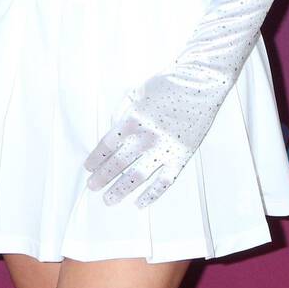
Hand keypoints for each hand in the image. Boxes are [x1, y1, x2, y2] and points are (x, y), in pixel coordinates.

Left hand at [84, 67, 227, 207]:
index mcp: (132, 120)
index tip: (89, 167)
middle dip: (102, 178)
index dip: (96, 159)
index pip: (107, 145)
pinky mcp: (182, 156)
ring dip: (121, 190)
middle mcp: (146, 137)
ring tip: (109, 199)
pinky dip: (152, 194)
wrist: (200, 84)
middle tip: (93, 187)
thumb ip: (122, 114)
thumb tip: (112, 133)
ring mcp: (164, 149)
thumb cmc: (167, 86)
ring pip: (138, 177)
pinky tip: (139, 203)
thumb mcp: (135, 94)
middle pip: (118, 163)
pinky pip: (165, 181)